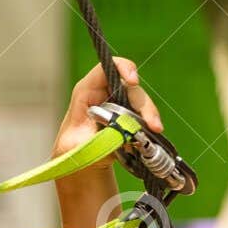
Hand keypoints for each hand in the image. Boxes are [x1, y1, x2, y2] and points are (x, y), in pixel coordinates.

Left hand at [50, 57, 164, 182]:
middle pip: (131, 88)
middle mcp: (106, 93)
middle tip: (153, 124)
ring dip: (150, 117)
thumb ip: (95, 140)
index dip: (123, 68)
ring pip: (141, 103)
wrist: (78, 159)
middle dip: (144, 105)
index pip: (107, 68)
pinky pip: (144, 116)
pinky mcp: (129, 116)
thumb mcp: (76, 146)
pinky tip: (150, 139)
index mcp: (88, 90)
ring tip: (156, 131)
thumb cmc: (71, 149)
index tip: (134, 81)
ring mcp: (120, 103)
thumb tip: (119, 136)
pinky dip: (149, 127)